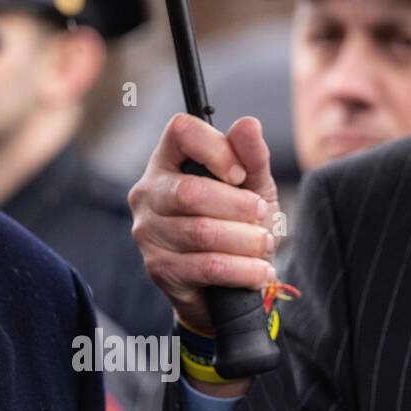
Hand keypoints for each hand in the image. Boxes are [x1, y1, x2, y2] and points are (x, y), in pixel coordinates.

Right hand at [129, 113, 279, 337]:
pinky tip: (258, 271)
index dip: (216, 148)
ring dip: (247, 241)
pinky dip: (243, 270)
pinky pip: (207, 266)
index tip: (239, 174)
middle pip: (191, 191)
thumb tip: (248, 124)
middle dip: (239, 207)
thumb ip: (252, 157)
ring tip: (264, 245)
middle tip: (262, 217)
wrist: (227, 286)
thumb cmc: (235, 226)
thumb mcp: (252, 188)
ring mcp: (147, 232)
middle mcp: (147, 193)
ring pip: (202, 232)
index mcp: (167, 163)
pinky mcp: (158, 269)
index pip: (180, 132)